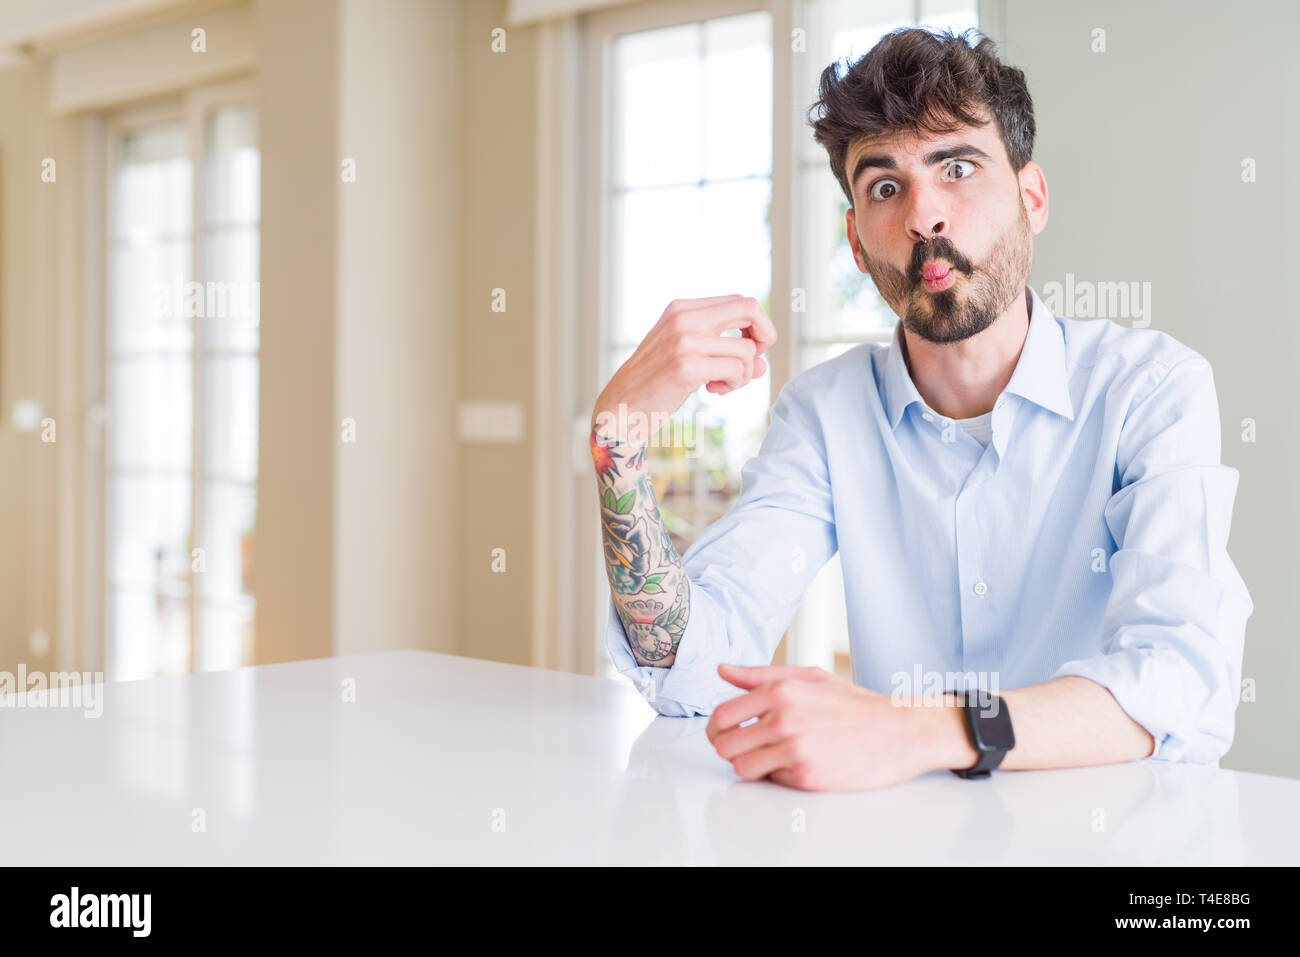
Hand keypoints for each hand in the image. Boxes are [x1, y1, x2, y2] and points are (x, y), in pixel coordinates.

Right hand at [592, 295, 776, 443]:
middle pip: (750, 309)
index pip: (740, 301)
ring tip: (721, 385)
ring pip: (746, 349)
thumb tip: (761, 364)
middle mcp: (683, 317)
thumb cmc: (655, 384)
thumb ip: (722, 352)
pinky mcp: (686, 366)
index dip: (755, 327)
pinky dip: (734, 384)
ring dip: (743, 374)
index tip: (745, 351)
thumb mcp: (688, 357)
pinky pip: (736, 369)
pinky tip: (714, 391)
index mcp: (681, 308)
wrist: (620, 409)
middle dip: (764, 337)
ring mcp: (684, 340)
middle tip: (750, 364)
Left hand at [706, 664, 947, 791]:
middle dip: (732, 749)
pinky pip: (771, 781)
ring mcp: (794, 747)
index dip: (718, 729)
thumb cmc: (855, 705)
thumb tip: (723, 670)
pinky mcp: (807, 775)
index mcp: (780, 690)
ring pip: (742, 767)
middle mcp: (783, 716)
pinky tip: (800, 764)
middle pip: (724, 744)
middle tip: (750, 748)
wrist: (900, 731)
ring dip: (752, 765)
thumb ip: (761, 675)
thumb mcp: (809, 677)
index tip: (729, 733)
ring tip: (774, 757)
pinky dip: (780, 776)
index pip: (721, 716)